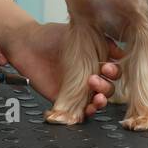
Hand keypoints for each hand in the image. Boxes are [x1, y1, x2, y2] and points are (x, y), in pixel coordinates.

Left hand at [1, 22, 123, 116]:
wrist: (27, 44)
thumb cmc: (51, 35)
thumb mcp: (80, 33)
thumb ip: (102, 41)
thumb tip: (120, 50)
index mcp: (95, 61)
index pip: (113, 72)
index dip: (114, 72)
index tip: (107, 68)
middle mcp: (88, 76)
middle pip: (108, 89)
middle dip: (106, 88)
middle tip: (94, 81)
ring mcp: (77, 89)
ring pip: (96, 102)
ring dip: (100, 103)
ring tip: (96, 99)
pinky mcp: (64, 100)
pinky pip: (78, 112)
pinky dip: (85, 114)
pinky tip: (87, 110)